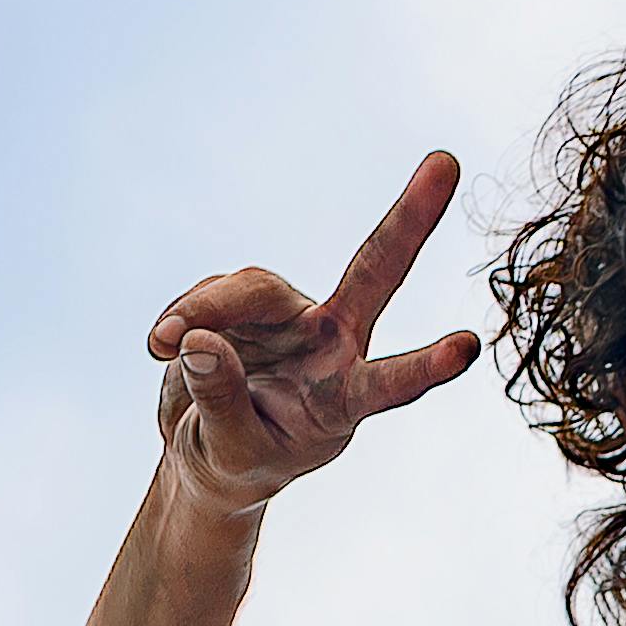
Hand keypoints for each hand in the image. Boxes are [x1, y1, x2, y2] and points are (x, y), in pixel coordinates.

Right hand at [147, 150, 481, 515]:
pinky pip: (210, 295)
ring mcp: (294, 316)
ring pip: (252, 286)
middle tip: (446, 163)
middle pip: (372, 273)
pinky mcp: (251, 302)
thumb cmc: (238, 461)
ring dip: (202, 308)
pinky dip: (181, 315)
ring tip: (157, 344)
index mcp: (346, 398)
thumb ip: (221, 402)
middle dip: (409, 221)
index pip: (390, 381)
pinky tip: (160, 344)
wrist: (208, 453)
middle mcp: (333, 344)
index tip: (468, 346)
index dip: (426, 366)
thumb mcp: (229, 452)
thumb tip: (200, 341)